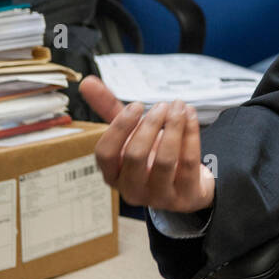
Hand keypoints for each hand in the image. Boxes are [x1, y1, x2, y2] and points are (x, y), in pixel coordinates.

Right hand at [81, 75, 215, 212]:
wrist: (185, 186)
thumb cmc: (151, 156)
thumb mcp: (130, 135)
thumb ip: (109, 110)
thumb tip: (87, 82)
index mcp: (113, 174)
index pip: (105, 153)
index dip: (120, 127)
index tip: (136, 105)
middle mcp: (132, 189)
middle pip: (135, 156)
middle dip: (150, 125)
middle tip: (163, 105)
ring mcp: (159, 196)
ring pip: (164, 161)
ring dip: (173, 127)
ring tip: (179, 106)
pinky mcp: (185, 196)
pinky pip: (188, 162)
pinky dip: (191, 134)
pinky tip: (191, 115)